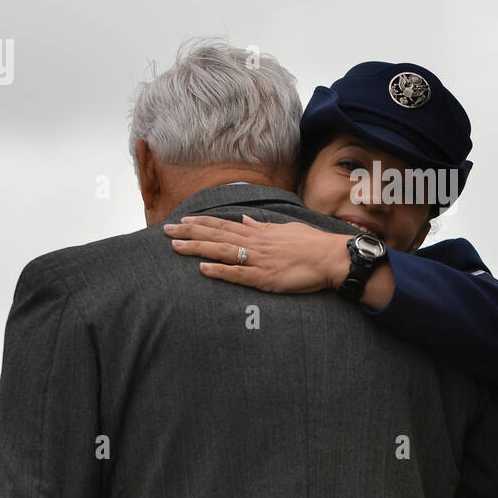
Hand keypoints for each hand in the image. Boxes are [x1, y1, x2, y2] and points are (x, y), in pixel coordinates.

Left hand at [163, 215, 349, 292]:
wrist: (331, 257)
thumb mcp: (285, 229)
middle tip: (166, 230)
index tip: (182, 220)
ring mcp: (259, 260)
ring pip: (222, 251)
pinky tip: (202, 269)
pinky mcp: (266, 278)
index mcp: (259, 232)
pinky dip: (220, 271)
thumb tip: (245, 219)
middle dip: (189, 232)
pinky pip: (239, 274)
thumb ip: (262, 227)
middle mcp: (255, 243)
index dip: (201, 222)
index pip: (224, 224)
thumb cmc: (312, 244)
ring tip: (175, 247)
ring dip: (197, 248)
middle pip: (216, 235)